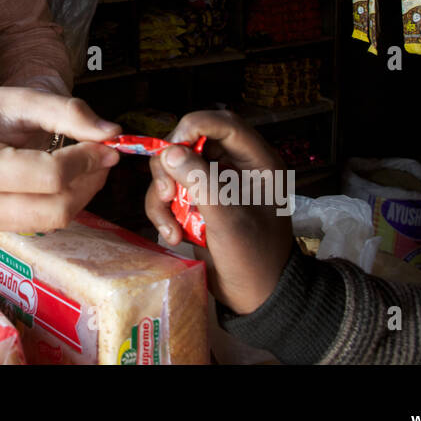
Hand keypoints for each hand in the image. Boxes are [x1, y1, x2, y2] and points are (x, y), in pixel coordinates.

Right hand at [0, 72, 121, 234]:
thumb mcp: (19, 99)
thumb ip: (67, 113)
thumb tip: (113, 134)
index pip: (51, 176)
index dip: (87, 160)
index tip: (105, 143)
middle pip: (57, 209)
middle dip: (89, 182)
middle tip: (101, 155)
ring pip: (52, 221)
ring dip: (78, 193)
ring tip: (80, 163)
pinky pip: (37, 223)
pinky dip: (56, 201)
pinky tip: (56, 178)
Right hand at [144, 110, 292, 315]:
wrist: (258, 297)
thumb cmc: (256, 258)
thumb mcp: (230, 220)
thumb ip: (200, 182)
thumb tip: (169, 153)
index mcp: (256, 162)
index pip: (223, 123)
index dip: (194, 126)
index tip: (171, 149)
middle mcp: (233, 167)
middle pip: (189, 142)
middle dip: (169, 168)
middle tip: (165, 194)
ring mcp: (212, 185)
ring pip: (172, 168)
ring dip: (162, 195)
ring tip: (170, 227)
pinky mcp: (196, 203)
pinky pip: (168, 193)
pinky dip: (163, 212)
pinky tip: (172, 235)